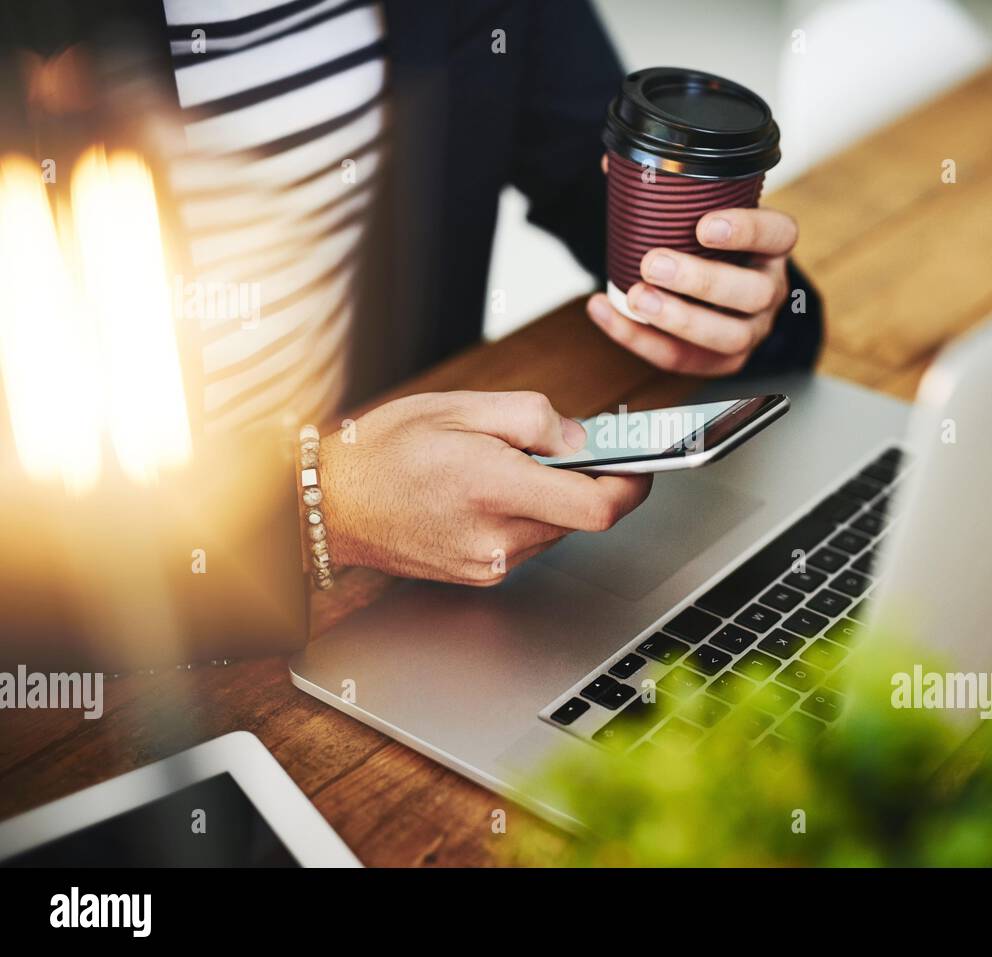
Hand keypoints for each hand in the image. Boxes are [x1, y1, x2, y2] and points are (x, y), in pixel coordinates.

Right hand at [319, 391, 650, 583]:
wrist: (330, 504)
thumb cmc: (386, 449)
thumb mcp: (462, 406)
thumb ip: (533, 419)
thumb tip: (582, 441)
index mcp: (496, 489)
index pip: (598, 507)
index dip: (633, 487)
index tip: (643, 467)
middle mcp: (498, 539)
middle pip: (579, 517)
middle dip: (583, 480)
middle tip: (563, 447)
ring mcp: (488, 564)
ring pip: (554, 530)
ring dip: (551, 498)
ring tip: (508, 465)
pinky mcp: (479, 575)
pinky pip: (527, 543)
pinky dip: (525, 515)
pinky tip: (488, 492)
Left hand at [587, 206, 797, 375]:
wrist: (709, 293)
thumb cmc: (702, 245)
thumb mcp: (698, 214)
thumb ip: (664, 187)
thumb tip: (615, 165)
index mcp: (771, 248)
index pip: (779, 234)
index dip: (748, 230)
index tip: (703, 225)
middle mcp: (769, 291)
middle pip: (753, 292)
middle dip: (702, 281)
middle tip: (654, 263)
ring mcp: (751, 330)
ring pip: (730, 335)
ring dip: (679, 319)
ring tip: (636, 297)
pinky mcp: (722, 361)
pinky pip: (684, 358)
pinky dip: (639, 338)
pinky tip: (604, 311)